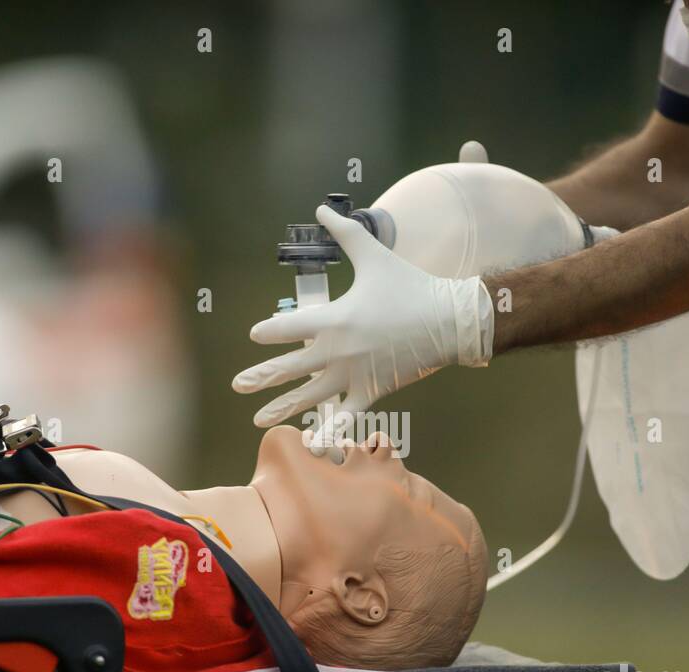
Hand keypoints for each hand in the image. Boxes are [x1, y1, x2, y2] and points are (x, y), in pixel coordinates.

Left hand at [232, 205, 492, 447]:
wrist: (449, 320)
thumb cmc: (410, 286)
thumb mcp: (374, 256)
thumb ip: (344, 234)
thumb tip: (321, 208)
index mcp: (336, 317)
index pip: (289, 327)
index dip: (270, 332)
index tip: (256, 336)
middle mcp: (340, 350)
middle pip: (291, 367)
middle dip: (262, 376)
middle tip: (238, 384)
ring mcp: (355, 374)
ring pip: (311, 396)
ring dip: (282, 408)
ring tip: (258, 419)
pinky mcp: (372, 391)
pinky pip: (345, 415)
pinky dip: (329, 431)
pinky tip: (311, 445)